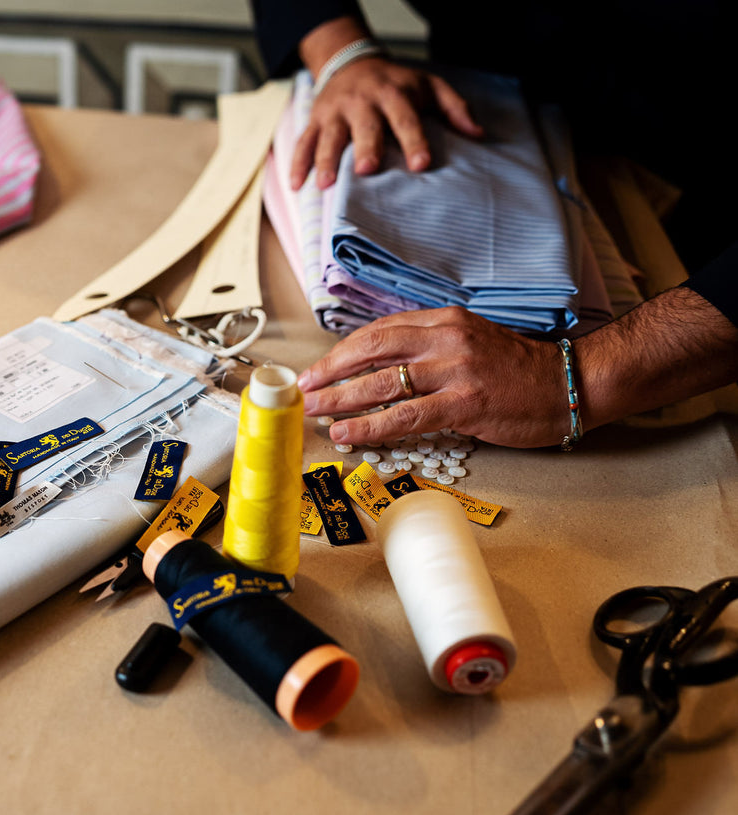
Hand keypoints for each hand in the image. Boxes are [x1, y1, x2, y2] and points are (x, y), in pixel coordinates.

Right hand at [293, 58, 483, 189]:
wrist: (352, 61)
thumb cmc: (396, 82)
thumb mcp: (429, 85)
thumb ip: (454, 108)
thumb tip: (478, 134)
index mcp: (394, 94)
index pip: (405, 118)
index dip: (414, 140)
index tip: (421, 164)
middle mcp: (362, 102)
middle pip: (364, 127)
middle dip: (364, 147)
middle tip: (366, 169)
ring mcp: (335, 112)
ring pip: (328, 136)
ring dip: (325, 160)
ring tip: (325, 184)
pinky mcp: (315, 120)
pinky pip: (304, 142)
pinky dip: (298, 163)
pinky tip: (298, 185)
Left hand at [297, 307, 568, 447]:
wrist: (571, 383)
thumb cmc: (519, 370)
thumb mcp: (470, 341)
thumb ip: (430, 348)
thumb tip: (381, 368)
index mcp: (444, 321)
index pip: (379, 332)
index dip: (341, 352)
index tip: (318, 369)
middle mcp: (445, 339)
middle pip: (370, 351)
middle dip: (330, 372)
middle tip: (303, 390)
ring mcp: (455, 370)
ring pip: (381, 384)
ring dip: (340, 400)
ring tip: (314, 413)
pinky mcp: (464, 403)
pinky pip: (404, 416)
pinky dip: (369, 426)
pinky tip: (348, 433)